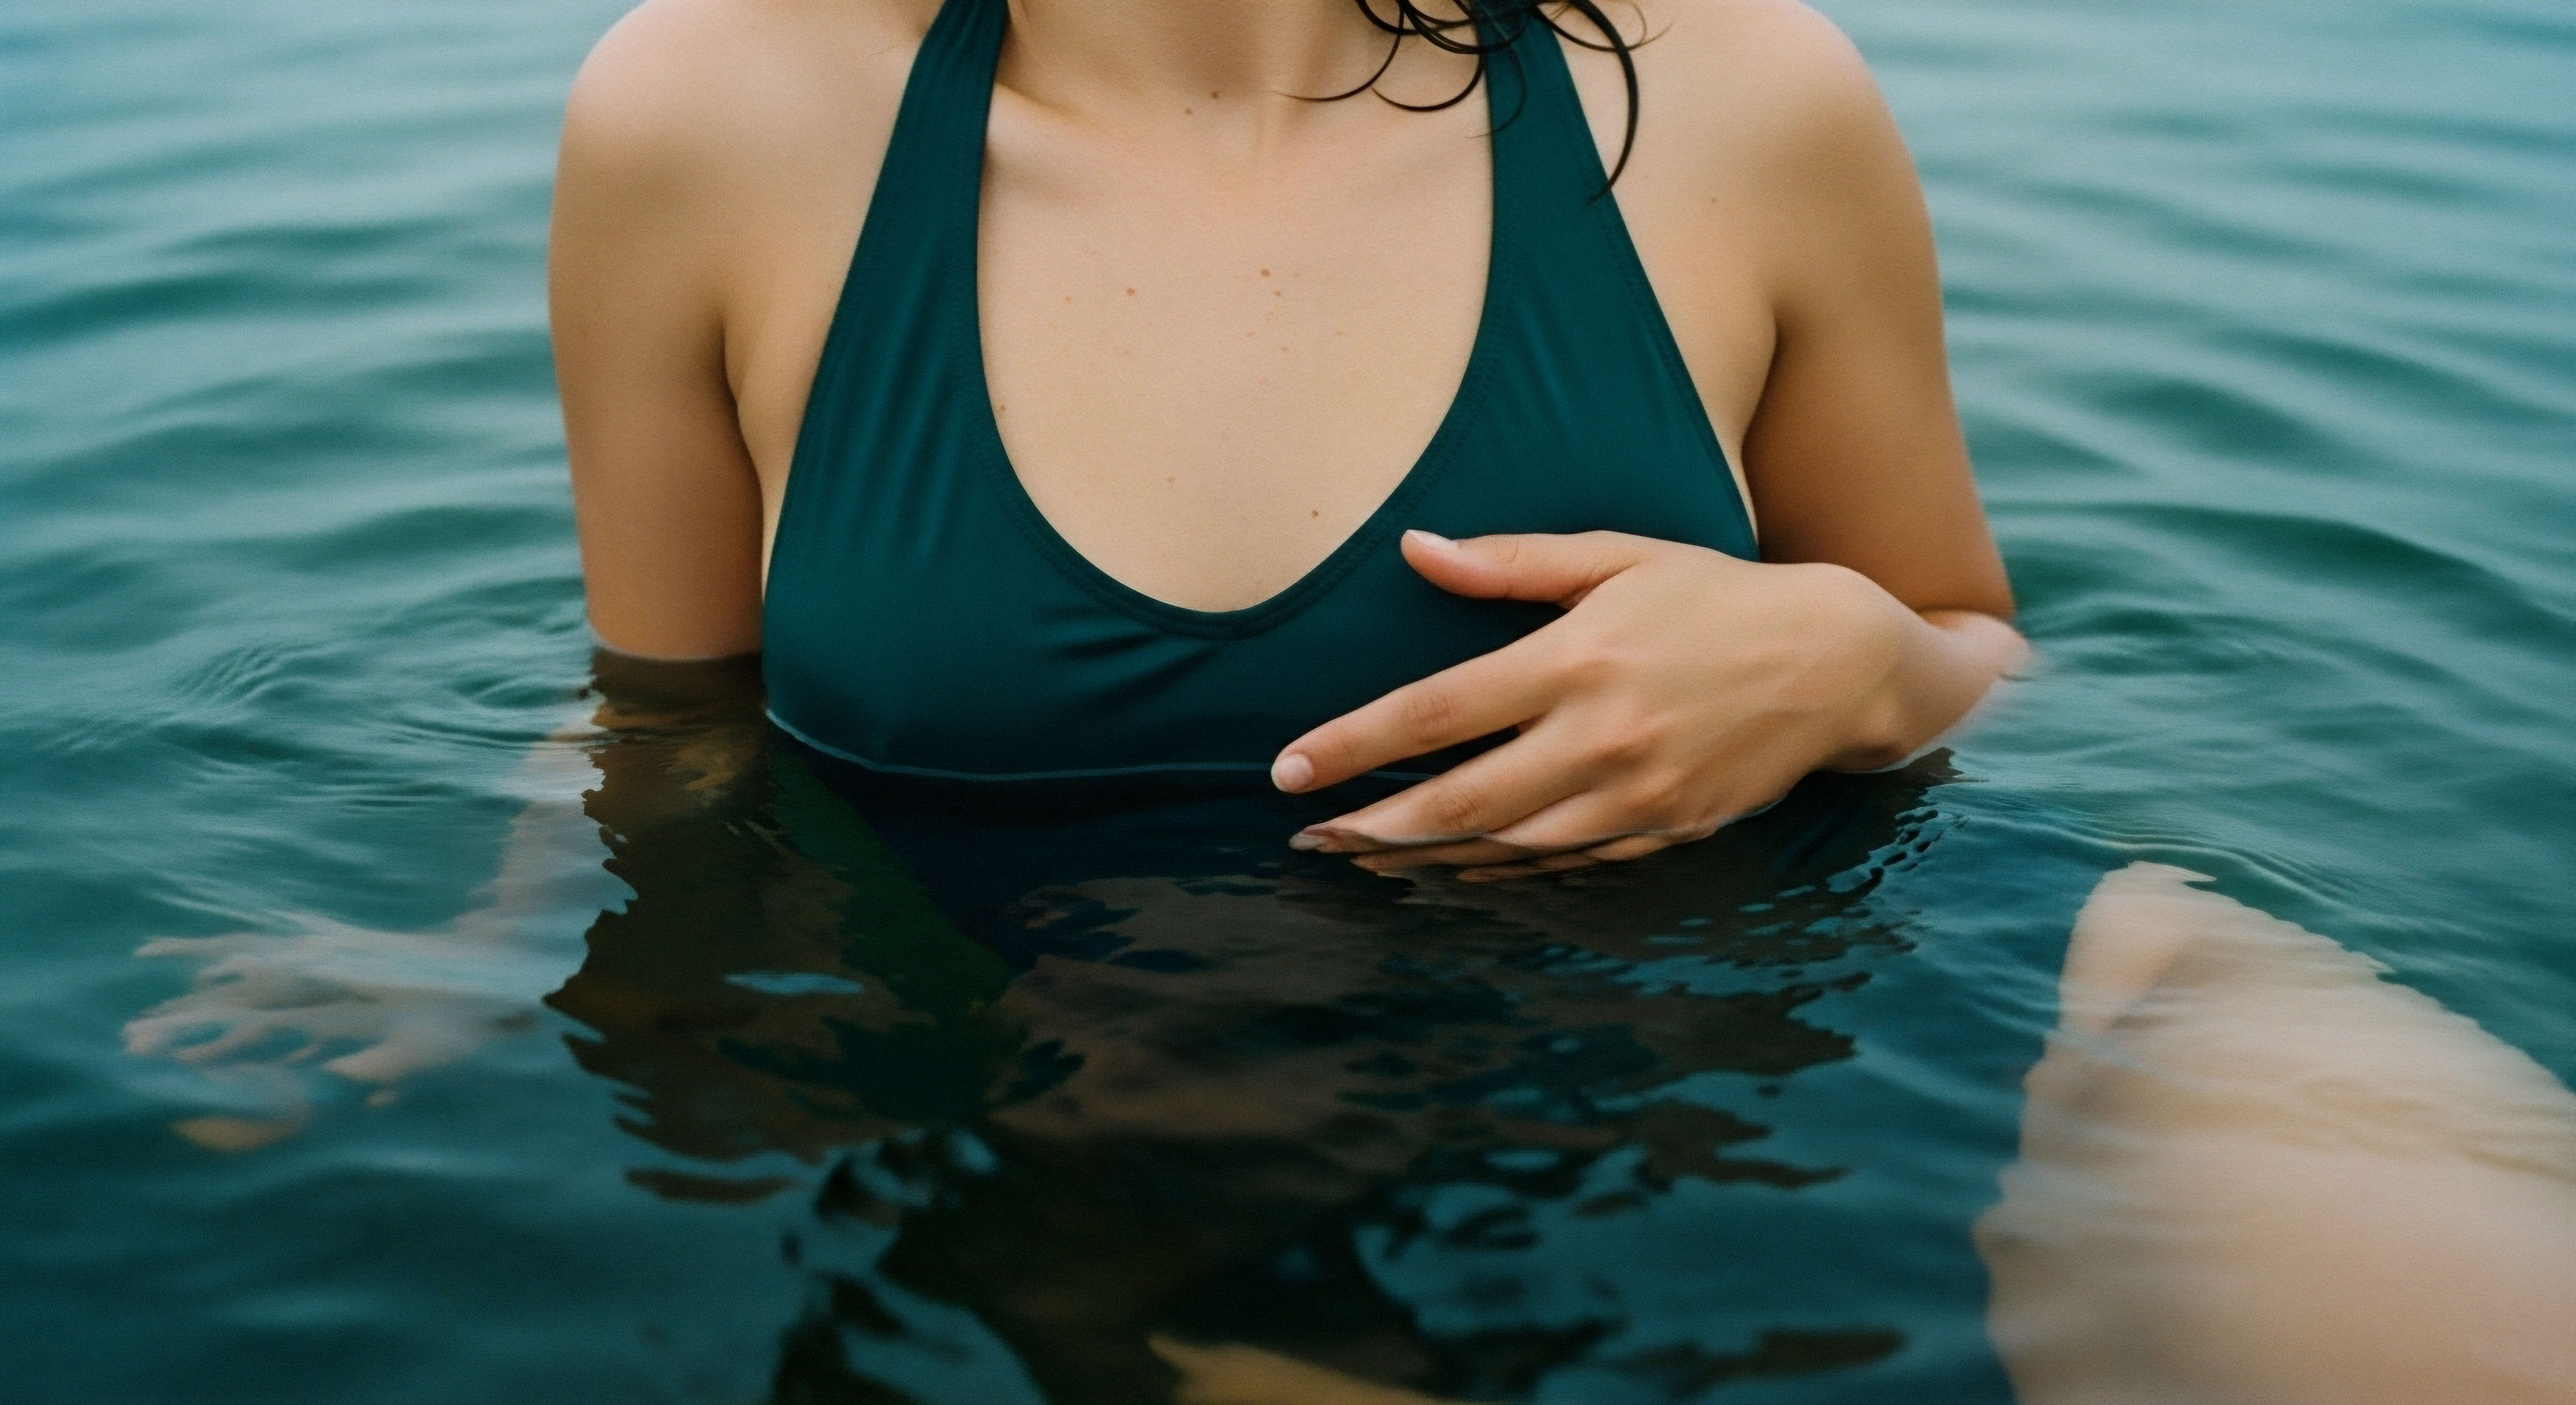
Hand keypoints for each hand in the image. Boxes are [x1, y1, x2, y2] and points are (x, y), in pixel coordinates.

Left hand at [1270, 530, 2018, 880]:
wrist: (1840, 662)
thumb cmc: (1717, 596)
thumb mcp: (1619, 557)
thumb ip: (1512, 562)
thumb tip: (1415, 550)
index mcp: (1576, 660)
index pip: (1435, 712)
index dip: (1352, 746)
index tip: (1288, 769)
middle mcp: (1600, 737)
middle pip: (1458, 799)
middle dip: (1371, 825)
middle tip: (1306, 836)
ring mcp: (1635, 795)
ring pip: (1505, 845)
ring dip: (1424, 857)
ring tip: (1360, 856)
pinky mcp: (1665, 830)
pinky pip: (1562, 864)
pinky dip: (1497, 873)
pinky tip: (1450, 870)